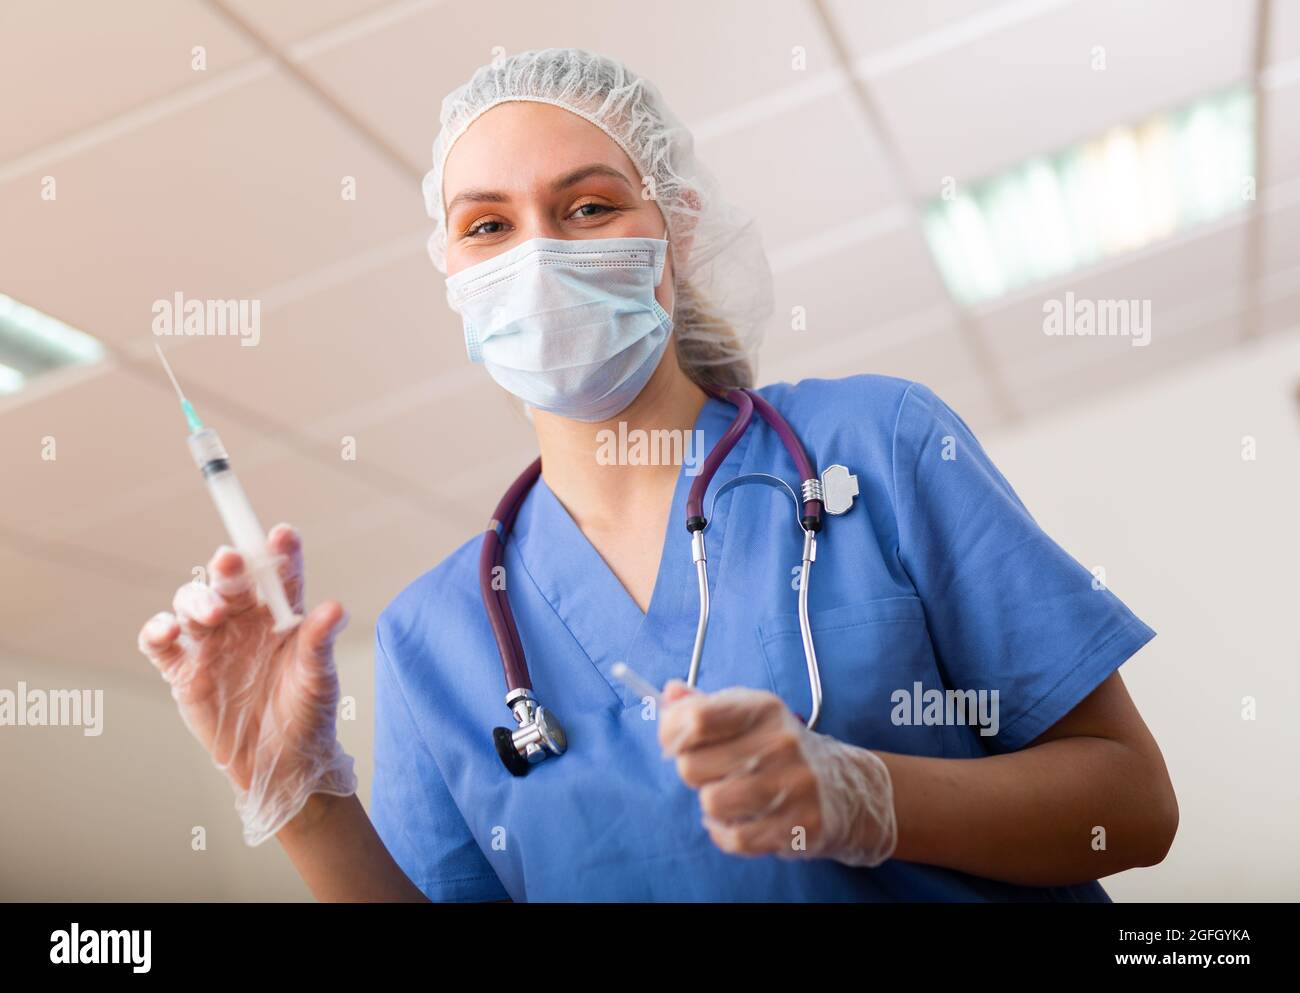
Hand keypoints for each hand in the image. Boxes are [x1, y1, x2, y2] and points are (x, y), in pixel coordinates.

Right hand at [136, 523, 356, 845]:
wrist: (281, 765)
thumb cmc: (307, 715)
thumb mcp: (318, 680)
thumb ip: (319, 643)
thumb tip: (335, 608)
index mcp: (282, 614)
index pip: (280, 574)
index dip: (280, 551)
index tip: (283, 534)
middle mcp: (245, 620)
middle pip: (230, 582)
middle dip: (229, 568)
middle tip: (230, 561)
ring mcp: (211, 643)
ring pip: (193, 603)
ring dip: (196, 601)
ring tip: (211, 614)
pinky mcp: (183, 670)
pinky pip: (161, 643)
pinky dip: (157, 630)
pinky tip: (166, 631)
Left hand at [658, 681, 895, 866]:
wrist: (843, 787)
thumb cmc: (779, 747)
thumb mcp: (748, 714)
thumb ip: (703, 705)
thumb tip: (668, 694)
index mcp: (763, 709)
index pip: (696, 719)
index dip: (672, 733)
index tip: (676, 742)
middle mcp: (780, 743)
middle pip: (692, 766)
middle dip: (693, 772)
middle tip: (714, 772)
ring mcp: (793, 786)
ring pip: (711, 803)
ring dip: (711, 804)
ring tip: (728, 796)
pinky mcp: (799, 826)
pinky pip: (735, 838)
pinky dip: (726, 832)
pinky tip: (739, 820)